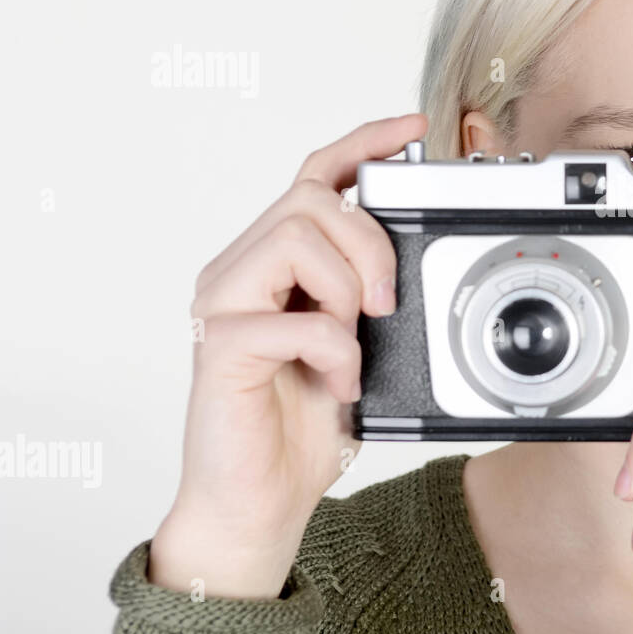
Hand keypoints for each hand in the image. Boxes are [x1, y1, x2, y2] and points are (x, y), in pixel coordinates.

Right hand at [150, 113, 426, 599]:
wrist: (259, 503)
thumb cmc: (303, 425)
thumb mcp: (357, 343)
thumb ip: (367, 293)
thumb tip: (408, 259)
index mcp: (274, 262)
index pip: (315, 176)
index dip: (364, 144)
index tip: (414, 130)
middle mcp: (240, 271)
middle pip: (312, 198)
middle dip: (369, 241)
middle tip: (385, 302)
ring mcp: (222, 305)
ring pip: (296, 236)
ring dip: (347, 288)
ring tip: (355, 342)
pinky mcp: (219, 346)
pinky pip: (294, 319)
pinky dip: (335, 351)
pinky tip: (339, 384)